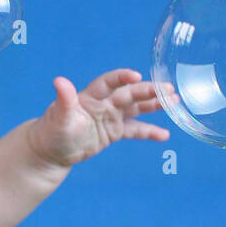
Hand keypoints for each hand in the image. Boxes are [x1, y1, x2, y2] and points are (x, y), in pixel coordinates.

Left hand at [27, 69, 174, 168]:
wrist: (51, 150)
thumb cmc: (51, 131)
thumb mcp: (58, 116)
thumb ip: (64, 99)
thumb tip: (59, 81)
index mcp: (90, 96)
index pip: (109, 82)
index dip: (122, 78)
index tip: (136, 76)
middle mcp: (104, 103)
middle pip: (129, 94)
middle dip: (148, 90)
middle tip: (168, 89)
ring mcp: (111, 116)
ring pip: (136, 108)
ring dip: (154, 104)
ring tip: (174, 101)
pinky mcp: (114, 131)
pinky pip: (135, 130)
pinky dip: (149, 132)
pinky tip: (164, 134)